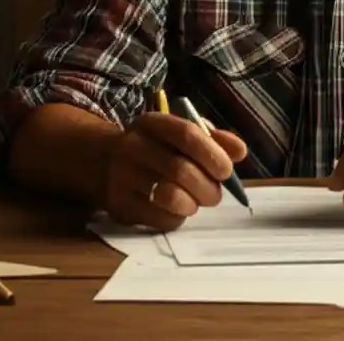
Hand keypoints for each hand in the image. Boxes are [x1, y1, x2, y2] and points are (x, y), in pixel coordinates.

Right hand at [97, 112, 246, 231]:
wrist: (104, 163)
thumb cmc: (156, 147)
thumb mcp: (179, 133)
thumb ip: (212, 139)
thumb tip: (239, 152)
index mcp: (152, 123)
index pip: (187, 134)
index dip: (212, 154)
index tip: (226, 171)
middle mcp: (133, 146)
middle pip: (181, 169)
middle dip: (208, 187)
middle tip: (214, 195)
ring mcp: (122, 177)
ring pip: (170, 196)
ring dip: (193, 203)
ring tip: (195, 202)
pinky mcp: (120, 206)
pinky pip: (160, 219)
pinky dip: (178, 218)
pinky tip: (176, 210)